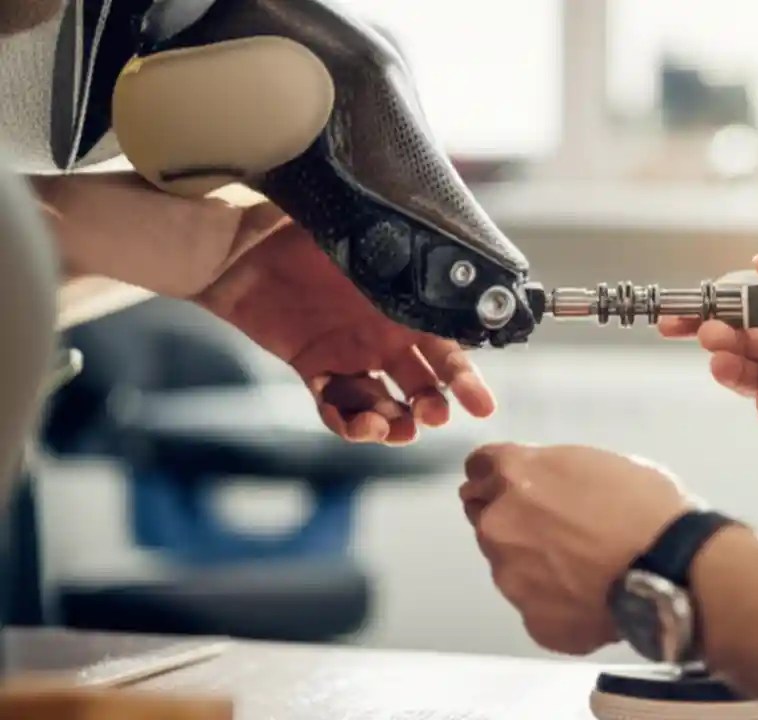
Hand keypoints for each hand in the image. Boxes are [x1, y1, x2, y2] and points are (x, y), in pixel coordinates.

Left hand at [196, 215, 494, 443]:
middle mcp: (385, 337)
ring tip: (394, 428)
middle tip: (433, 414)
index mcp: (405, 309)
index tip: (483, 407)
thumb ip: (406, 262)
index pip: (446, 351)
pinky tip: (358, 426)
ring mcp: (351, 356)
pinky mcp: (315, 369)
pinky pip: (336, 407)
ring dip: (394, 424)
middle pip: (422, 385)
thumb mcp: (368, 243)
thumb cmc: (306, 234)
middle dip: (433, 407)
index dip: (465, 381)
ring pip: (383, 404)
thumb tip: (451, 271)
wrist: (245, 246)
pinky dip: (349, 423)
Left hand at [460, 443, 693, 654]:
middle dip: (513, 521)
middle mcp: (501, 524)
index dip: (495, 475)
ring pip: (510, 565)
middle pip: (487, 517)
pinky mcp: (533, 620)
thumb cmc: (647, 508)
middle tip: (556, 530)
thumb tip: (547, 488)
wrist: (672, 567)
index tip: (506, 482)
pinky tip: (592, 595)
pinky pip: (536, 607)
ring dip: (535, 564)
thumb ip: (553, 473)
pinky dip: (556, 602)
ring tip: (584, 567)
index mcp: (516, 476)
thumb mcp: (598, 462)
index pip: (479, 467)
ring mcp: (511, 577)